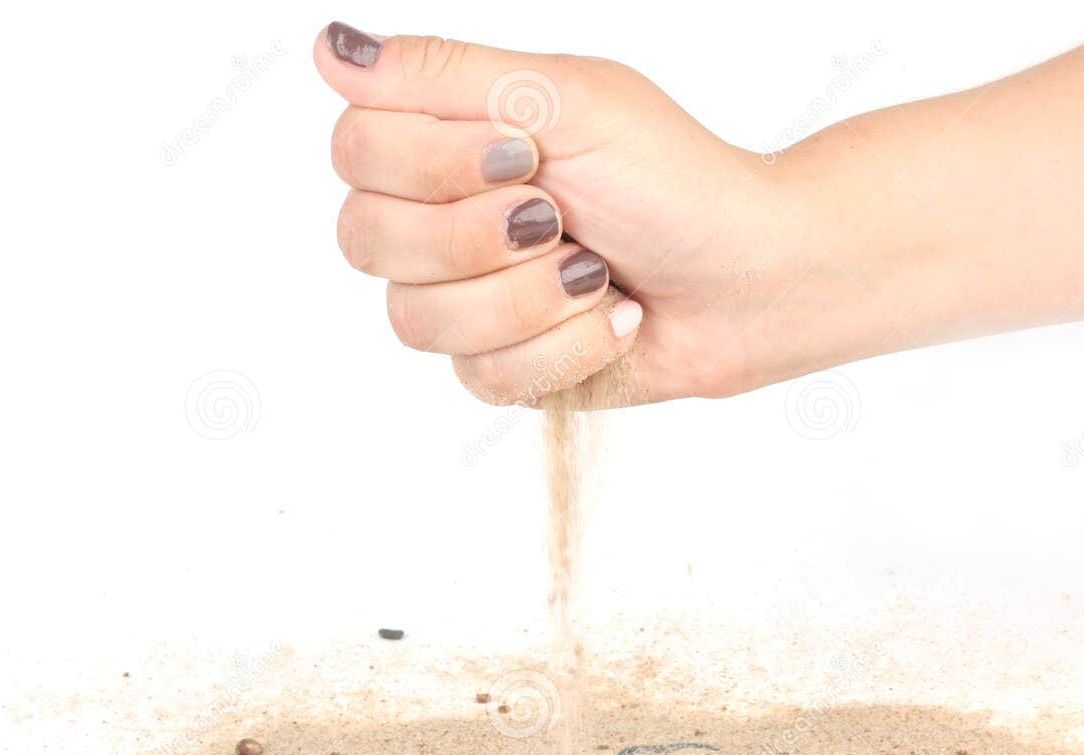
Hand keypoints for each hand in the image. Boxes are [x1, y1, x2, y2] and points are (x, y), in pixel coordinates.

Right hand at [314, 23, 819, 406]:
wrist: (753, 278)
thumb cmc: (674, 179)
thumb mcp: (568, 100)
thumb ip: (445, 75)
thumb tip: (330, 47)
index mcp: (445, 142)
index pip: (355, 151)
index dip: (428, 162)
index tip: (521, 154)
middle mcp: (439, 220)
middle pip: (366, 239)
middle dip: (478, 235)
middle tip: (559, 218)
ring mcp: (465, 300)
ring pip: (418, 321)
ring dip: (528, 298)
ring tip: (597, 274)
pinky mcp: (502, 368)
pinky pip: (481, 377)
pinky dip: (564, 348)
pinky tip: (614, 318)